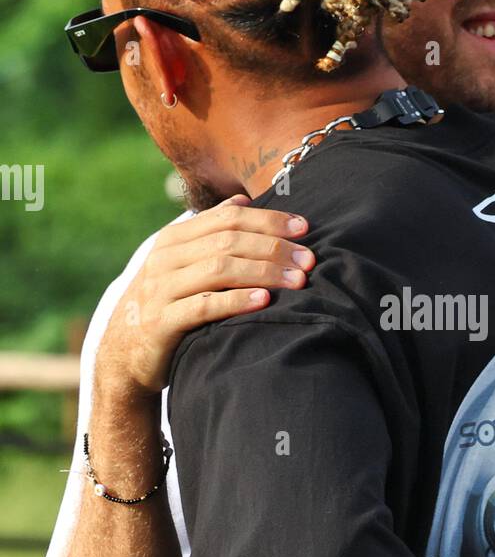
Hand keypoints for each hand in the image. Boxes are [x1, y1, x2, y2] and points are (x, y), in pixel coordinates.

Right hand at [96, 195, 314, 396]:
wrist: (123, 355)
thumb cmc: (166, 305)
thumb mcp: (181, 265)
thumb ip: (208, 234)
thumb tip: (242, 201)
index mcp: (173, 239)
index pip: (227, 218)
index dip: (268, 220)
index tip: (304, 228)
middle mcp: (165, 259)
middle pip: (228, 241)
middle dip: (273, 247)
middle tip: (309, 260)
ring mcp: (161, 290)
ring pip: (219, 269)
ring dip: (264, 272)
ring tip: (297, 280)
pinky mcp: (161, 323)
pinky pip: (204, 307)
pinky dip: (237, 301)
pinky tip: (265, 301)